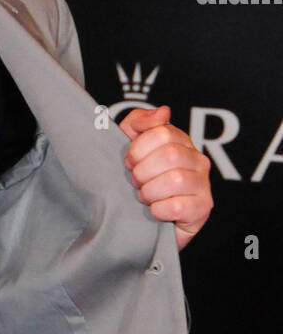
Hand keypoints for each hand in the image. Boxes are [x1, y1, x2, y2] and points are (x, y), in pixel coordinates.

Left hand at [119, 104, 212, 251]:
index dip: (138, 149)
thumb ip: (139, 122)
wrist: (146, 222)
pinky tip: (156, 210)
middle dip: (143, 172)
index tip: (129, 162)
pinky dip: (159, 210)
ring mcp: (203, 184)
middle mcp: (197, 159)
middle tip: (136, 183)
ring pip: (175, 180)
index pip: (162, 132)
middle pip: (169, 155)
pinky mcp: (203, 208)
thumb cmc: (140, 181)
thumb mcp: (130, 146)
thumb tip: (163, 111)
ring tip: (146, 197)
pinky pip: (179, 206)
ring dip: (150, 192)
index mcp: (180, 141)